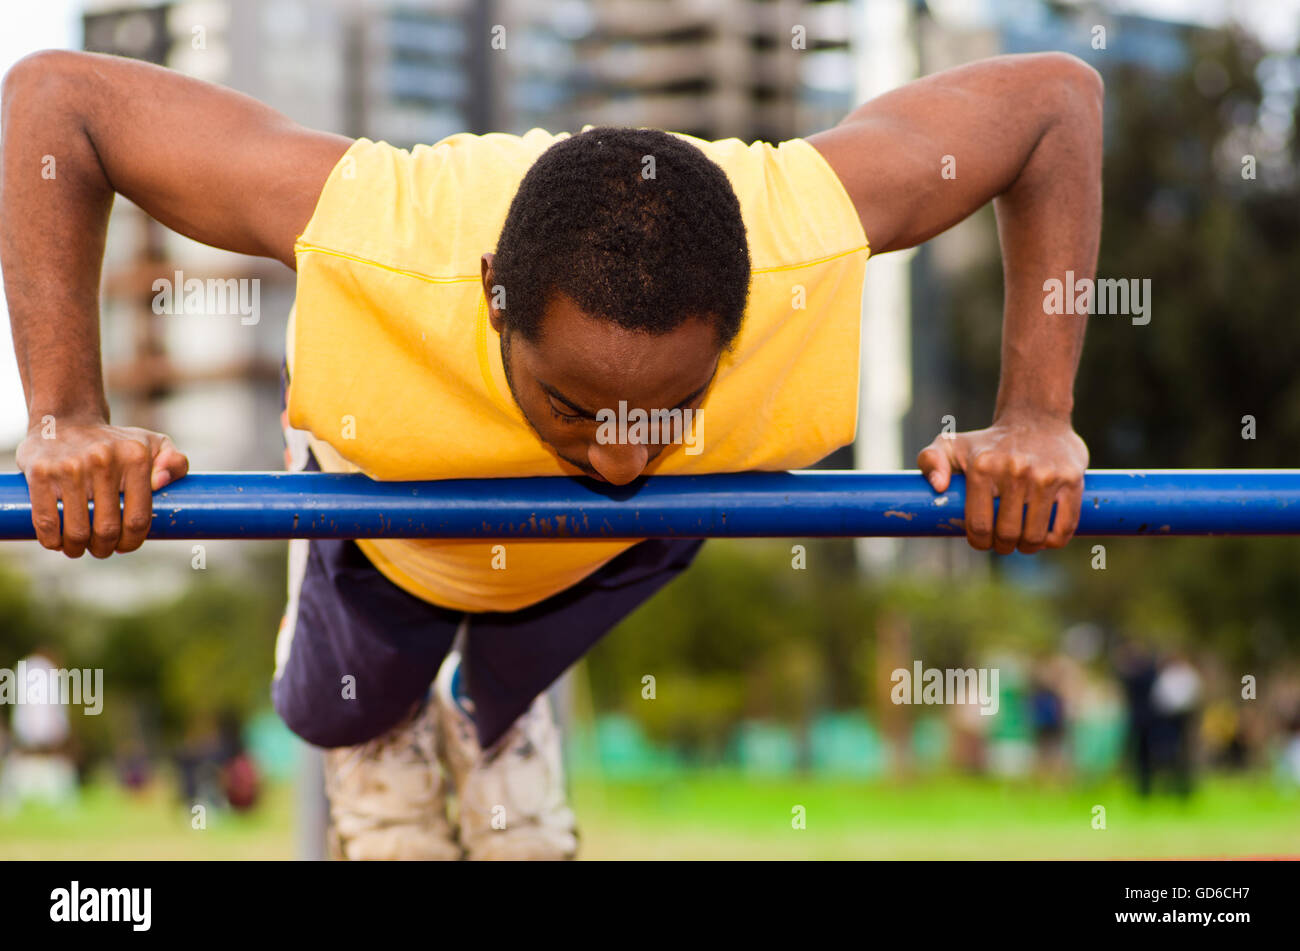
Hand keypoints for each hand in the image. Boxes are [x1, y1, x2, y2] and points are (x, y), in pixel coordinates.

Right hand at [16, 416, 189, 557]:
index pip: (138, 518)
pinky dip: (51, 540)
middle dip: (104, 548)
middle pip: (106, 529)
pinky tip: (55, 543)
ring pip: (76, 530)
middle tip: (100, 549)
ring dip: (76, 549)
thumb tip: (162, 482)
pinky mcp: (39, 471)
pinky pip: (46, 519)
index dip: (132, 542)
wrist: (66, 420)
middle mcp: (103, 460)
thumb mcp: (153, 444)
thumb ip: (175, 462)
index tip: (124, 547)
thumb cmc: (116, 443)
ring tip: (77, 549)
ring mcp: (69, 466)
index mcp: (135, 457)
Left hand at [917, 411, 1087, 554]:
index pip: (978, 525)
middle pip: (1007, 534)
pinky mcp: (1072, 480)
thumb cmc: (988, 441)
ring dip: (1028, 547)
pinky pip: (1064, 527)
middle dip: (1003, 546)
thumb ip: (930, 461)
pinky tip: (1046, 538)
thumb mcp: (951, 445)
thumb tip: (938, 487)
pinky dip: (1054, 541)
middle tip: (1003, 542)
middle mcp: (1015, 470)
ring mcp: (1046, 476)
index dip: (979, 542)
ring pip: (1035, 535)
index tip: (982, 541)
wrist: (1035, 418)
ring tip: (1023, 542)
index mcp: (983, 466)